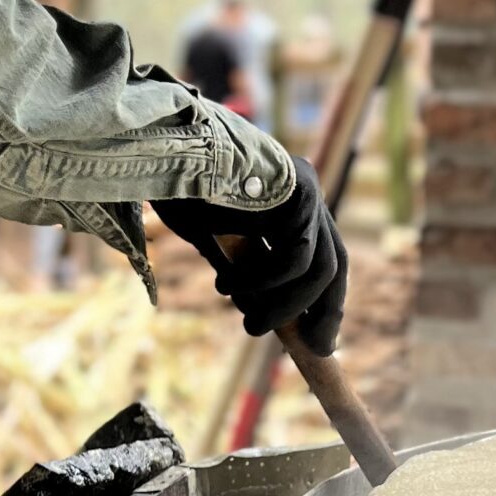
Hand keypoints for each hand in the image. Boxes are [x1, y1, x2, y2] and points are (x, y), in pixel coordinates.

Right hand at [150, 157, 345, 354]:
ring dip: (279, 305)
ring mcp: (305, 191)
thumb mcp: (215, 234)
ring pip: (314, 268)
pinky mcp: (296, 194)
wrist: (164, 148)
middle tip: (309, 347)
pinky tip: (227, 284)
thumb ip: (240, 263)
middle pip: (332, 263)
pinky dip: (262, 281)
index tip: (317, 338)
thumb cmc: (180, 187)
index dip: (323, 300)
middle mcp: (307, 193)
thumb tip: (257, 308)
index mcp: (293, 199)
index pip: (322, 255)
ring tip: (245, 319)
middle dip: (324, 311)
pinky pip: (292, 258)